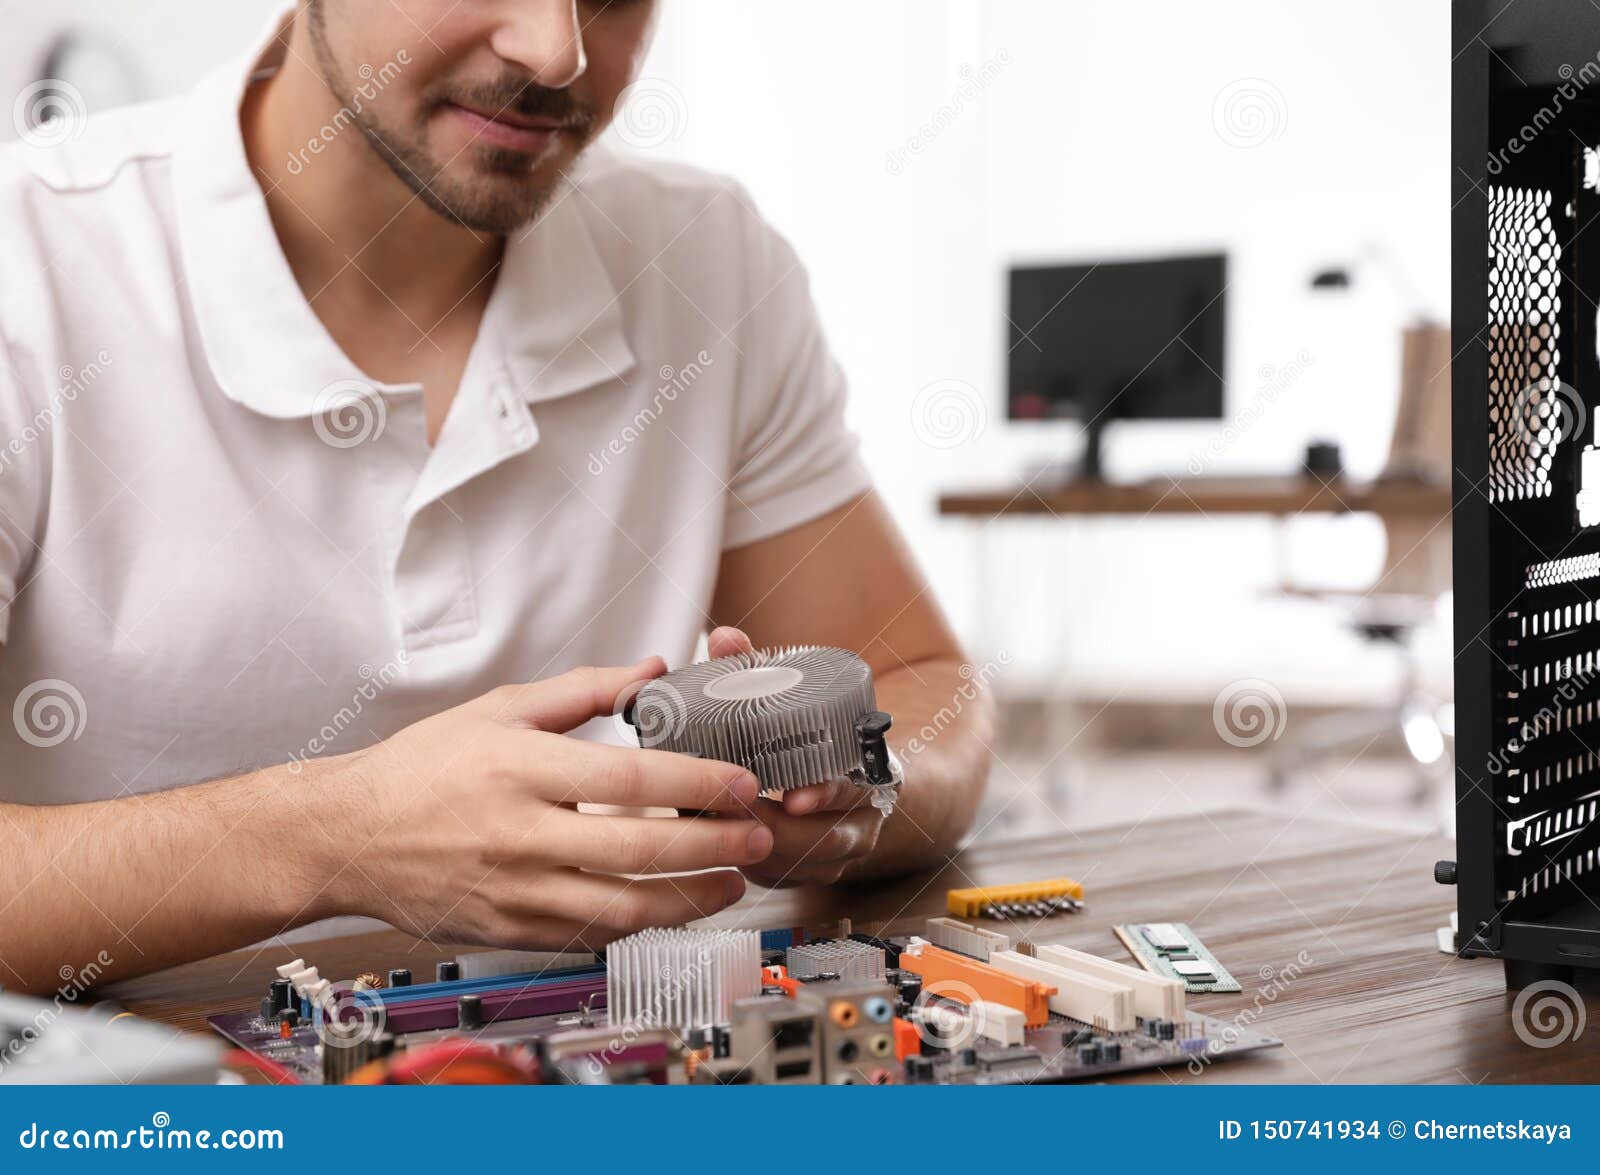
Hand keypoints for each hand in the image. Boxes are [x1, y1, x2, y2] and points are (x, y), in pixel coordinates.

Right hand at [323, 658, 775, 950]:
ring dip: (690, 900)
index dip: (696, 785)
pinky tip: (666, 904)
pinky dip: (637, 923)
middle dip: (713, 848)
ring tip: (730, 882)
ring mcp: (514, 892)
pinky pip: (589, 936)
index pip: (629, 781)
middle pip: (639, 853)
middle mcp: (520, 835)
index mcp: (521, 769)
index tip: (740, 783)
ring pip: (623, 910)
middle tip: (757, 837)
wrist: (347, 837)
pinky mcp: (509, 933)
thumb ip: (582, 690)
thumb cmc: (422, 768)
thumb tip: (652, 668)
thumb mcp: (499, 708)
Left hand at [707, 627, 888, 886]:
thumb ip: (760, 668)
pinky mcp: (800, 875)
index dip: (827, 795)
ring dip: (753, 847)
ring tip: (712, 823)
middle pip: (822, 842)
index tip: (795, 797)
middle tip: (730, 809)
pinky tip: (709, 839)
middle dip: (774, 830)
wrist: (864, 781)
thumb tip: (725, 640)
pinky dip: (743, 861)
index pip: (855, 792)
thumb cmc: (822, 735)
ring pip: (796, 866)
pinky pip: (775, 878)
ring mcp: (830, 857)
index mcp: (871, 776)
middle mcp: (858, 823)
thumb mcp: (802, 700)